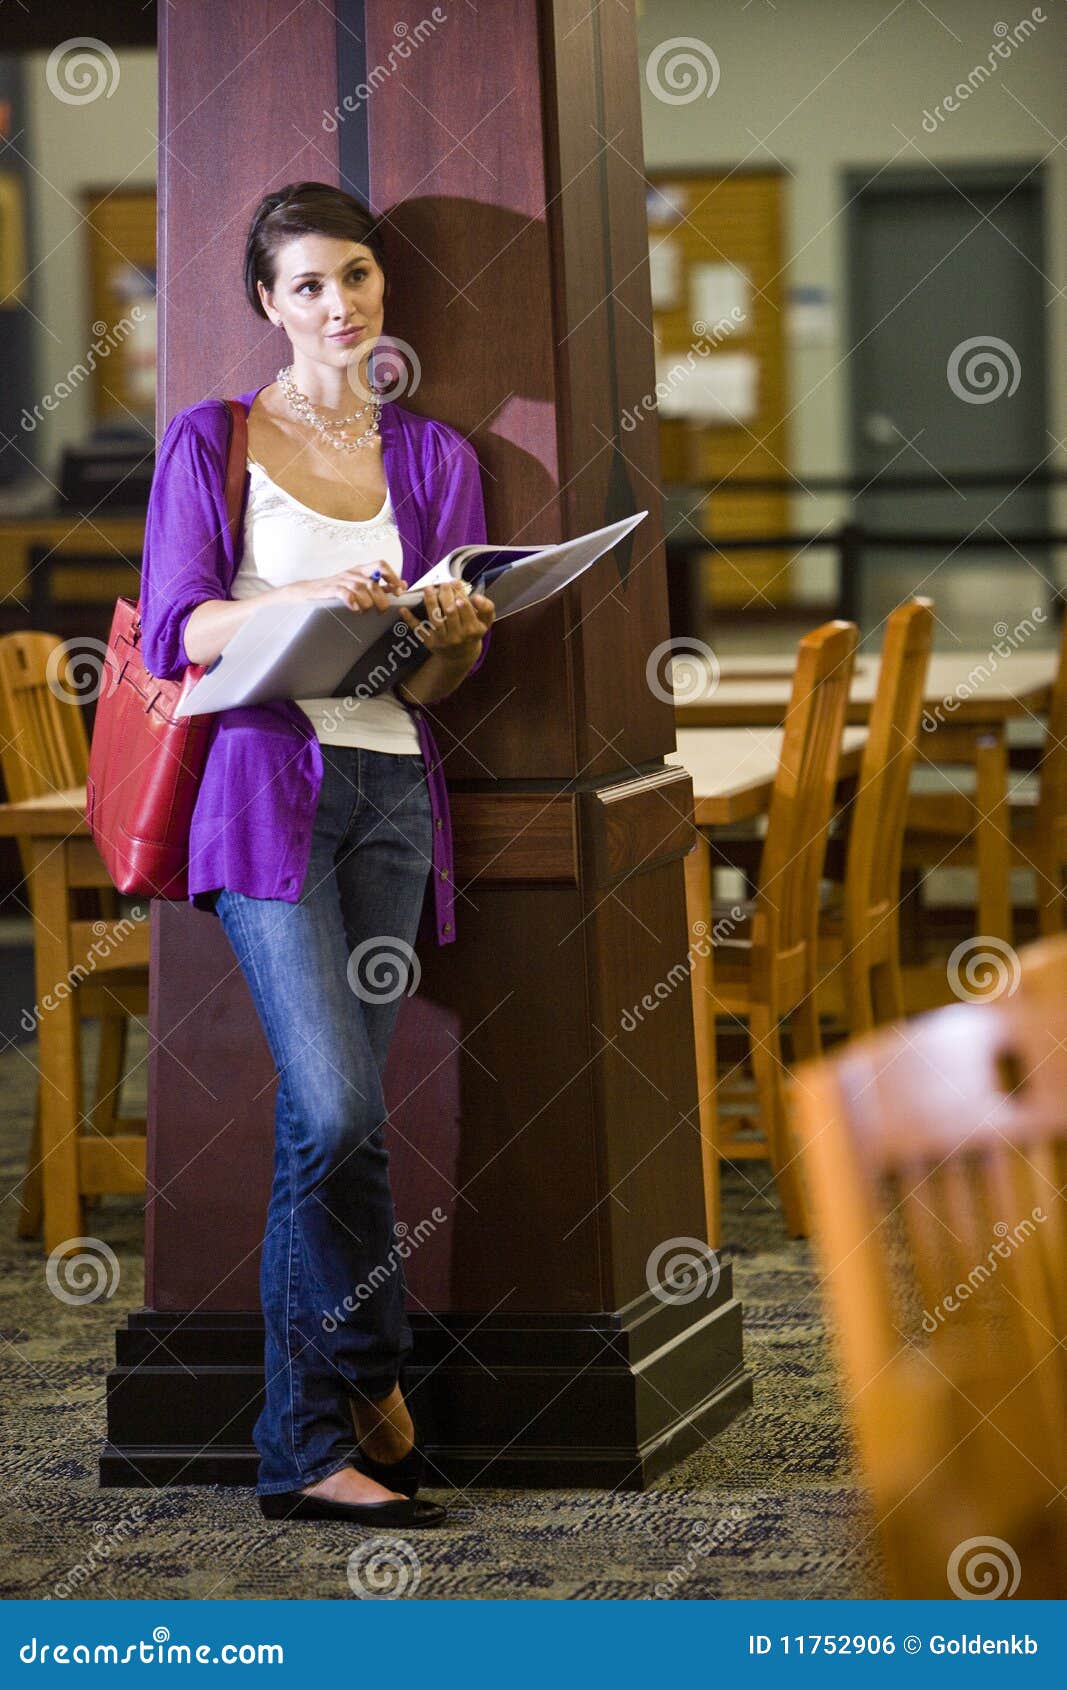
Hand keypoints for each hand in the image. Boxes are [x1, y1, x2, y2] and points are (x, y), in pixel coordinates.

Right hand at [280, 560, 403, 612]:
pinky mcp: (331, 589)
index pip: (381, 565)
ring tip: (365, 611)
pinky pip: (345, 594)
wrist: (310, 592)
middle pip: (374, 582)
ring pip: (361, 589)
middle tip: (380, 610)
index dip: (392, 577)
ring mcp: (342, 580)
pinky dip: (353, 602)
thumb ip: (381, 586)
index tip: (399, 591)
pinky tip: (355, 609)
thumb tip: (403, 585)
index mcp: (362, 570)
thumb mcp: (361, 585)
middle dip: (381, 599)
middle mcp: (353, 572)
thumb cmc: (339, 590)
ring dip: (367, 603)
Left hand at [396, 582, 494, 666]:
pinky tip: (403, 609)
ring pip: (436, 619)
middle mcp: (458, 636)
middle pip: (450, 611)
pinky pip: (419, 630)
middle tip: (443, 584)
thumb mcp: (485, 622)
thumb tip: (476, 596)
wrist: (461, 656)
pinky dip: (410, 620)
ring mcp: (443, 640)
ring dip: (430, 602)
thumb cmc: (473, 633)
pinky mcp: (430, 642)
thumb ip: (487, 608)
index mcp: (473, 629)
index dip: (459, 593)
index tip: (454, 583)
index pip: (465, 607)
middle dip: (445, 594)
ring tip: (428, 588)